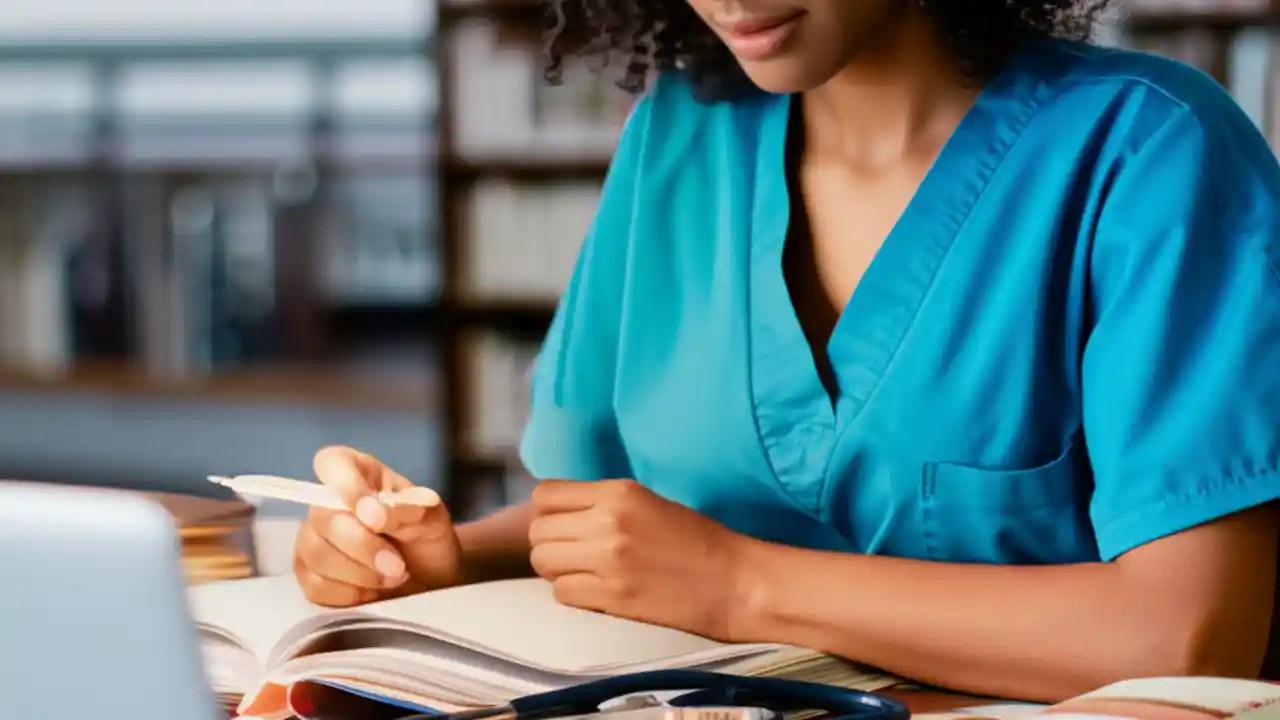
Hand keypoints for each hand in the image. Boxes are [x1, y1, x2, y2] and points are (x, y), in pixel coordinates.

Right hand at [293, 446, 464, 606]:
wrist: (432, 582)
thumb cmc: (428, 539)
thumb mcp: (433, 518)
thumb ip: (410, 508)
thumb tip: (376, 512)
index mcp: (359, 474)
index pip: (332, 463)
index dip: (345, 485)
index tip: (374, 516)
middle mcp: (328, 504)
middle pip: (323, 517)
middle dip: (362, 545)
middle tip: (398, 565)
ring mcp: (314, 540)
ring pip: (316, 554)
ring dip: (360, 572)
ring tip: (394, 576)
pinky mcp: (310, 577)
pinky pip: (315, 586)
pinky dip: (349, 594)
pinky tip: (373, 592)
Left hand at [527, 479, 752, 639]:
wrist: (735, 582)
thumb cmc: (699, 541)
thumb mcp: (649, 502)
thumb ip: (604, 503)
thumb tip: (561, 513)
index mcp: (619, 492)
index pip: (546, 495)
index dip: (548, 511)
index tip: (562, 522)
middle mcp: (608, 522)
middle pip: (538, 531)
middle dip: (549, 542)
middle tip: (571, 551)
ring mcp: (608, 561)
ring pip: (544, 562)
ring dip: (557, 568)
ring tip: (582, 571)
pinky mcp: (612, 597)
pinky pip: (561, 593)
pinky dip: (572, 593)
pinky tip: (594, 591)